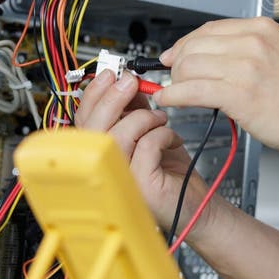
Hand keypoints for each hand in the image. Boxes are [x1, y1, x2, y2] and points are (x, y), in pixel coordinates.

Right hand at [75, 70, 210, 230]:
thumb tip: (127, 82)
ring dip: (143, 117)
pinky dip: (162, 134)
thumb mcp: (148, 132)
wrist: (197, 204)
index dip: (92, 95)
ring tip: (160, 119)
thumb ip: (133, 111)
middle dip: (111, 98)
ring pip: (116, 136)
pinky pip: (146, 147)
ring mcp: (119, 181)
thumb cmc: (170, 172)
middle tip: (130, 81)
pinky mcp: (140, 187)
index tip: (110, 74)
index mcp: (99, 155)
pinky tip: (172, 139)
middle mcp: (102, 170)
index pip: (81, 123)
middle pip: (90, 129)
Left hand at [154, 16, 278, 155]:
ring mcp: (246, 67)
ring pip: (188, 66)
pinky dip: (173, 96)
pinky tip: (170, 100)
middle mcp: (254, 43)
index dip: (186, 43)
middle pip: (194, 45)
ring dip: (174, 81)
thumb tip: (209, 57)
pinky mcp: (239, 94)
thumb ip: (249, 50)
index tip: (175, 55)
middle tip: (172, 78)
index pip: (209, 28)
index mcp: (263, 29)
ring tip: (174, 92)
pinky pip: (191, 90)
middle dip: (177, 63)